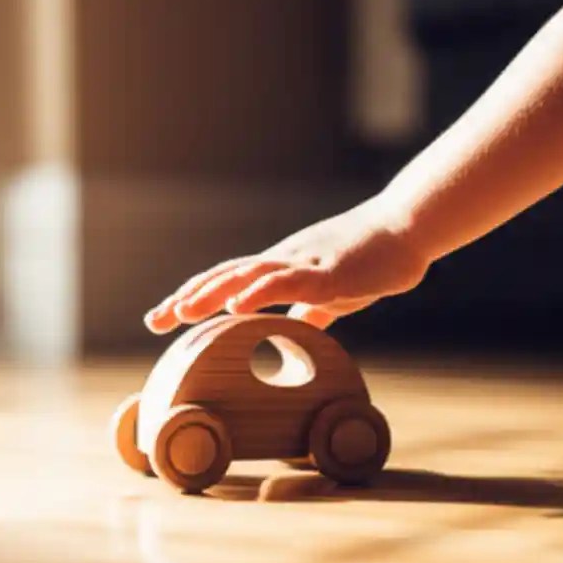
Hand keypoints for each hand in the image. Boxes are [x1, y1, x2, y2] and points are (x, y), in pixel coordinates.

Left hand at [144, 197, 430, 332]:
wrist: (408, 230)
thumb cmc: (371, 261)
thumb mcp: (332, 295)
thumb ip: (309, 312)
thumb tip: (294, 332)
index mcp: (278, 268)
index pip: (224, 282)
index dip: (192, 298)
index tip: (160, 319)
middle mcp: (282, 260)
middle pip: (223, 276)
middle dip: (187, 298)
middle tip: (154, 320)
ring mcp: (304, 263)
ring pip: (248, 275)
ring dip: (213, 294)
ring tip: (183, 311)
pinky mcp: (329, 271)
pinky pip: (289, 282)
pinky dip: (259, 293)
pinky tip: (237, 306)